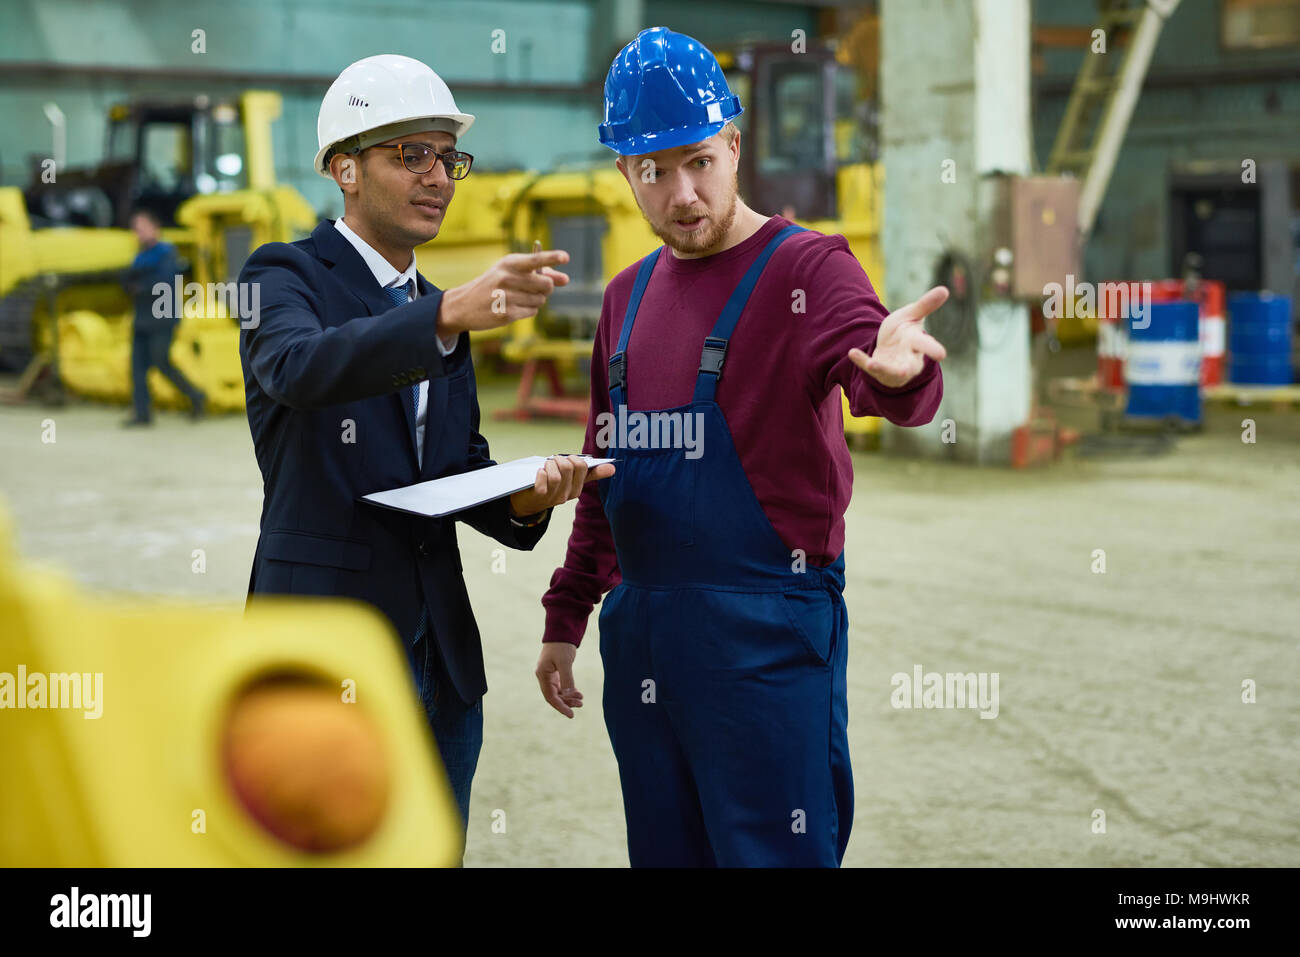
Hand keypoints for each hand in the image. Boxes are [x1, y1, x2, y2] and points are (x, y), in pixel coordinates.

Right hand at [437, 250, 570, 335]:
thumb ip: (540, 273)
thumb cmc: (493, 285)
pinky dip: (528, 310)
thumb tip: (565, 279)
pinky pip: (532, 312)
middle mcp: (507, 278)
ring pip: (541, 300)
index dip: (552, 257)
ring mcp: (506, 297)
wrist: (464, 305)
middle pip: (546, 284)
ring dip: (535, 300)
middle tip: (536, 288)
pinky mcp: (506, 314)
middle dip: (547, 288)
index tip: (566, 257)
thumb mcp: (511, 273)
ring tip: (517, 298)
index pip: (535, 259)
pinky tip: (513, 308)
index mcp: (509, 263)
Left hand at [508, 454, 614, 517]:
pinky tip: (539, 473)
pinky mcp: (540, 496)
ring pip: (556, 474)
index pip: (583, 467)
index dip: (574, 459)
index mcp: (578, 488)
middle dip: (560, 459)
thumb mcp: (571, 479)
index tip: (568, 460)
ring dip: (549, 465)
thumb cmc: (552, 484)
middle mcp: (568, 494)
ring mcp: (554, 497)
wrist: (529, 502)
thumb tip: (613, 468)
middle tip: (554, 461)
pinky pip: (544, 479)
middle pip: (569, 467)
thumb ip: (591, 473)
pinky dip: (540, 472)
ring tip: (546, 467)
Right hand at [536, 641, 582, 717]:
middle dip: (567, 702)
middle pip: (554, 696)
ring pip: (558, 692)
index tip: (571, 715)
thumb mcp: (565, 662)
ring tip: (581, 699)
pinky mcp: (555, 672)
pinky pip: (561, 686)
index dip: (560, 707)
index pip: (550, 696)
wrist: (562, 631)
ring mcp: (549, 674)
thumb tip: (568, 696)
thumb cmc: (561, 645)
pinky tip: (578, 693)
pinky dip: (569, 690)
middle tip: (580, 704)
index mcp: (542, 674)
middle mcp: (544, 676)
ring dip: (569, 697)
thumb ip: (566, 679)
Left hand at [848, 286, 949, 387]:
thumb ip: (926, 305)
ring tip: (873, 364)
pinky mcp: (878, 371)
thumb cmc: (905, 331)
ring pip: (889, 372)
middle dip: (906, 369)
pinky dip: (861, 360)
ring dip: (881, 369)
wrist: (889, 346)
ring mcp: (893, 368)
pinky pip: (869, 367)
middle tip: (904, 371)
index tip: (941, 355)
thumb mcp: (912, 315)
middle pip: (910, 366)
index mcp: (917, 343)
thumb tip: (945, 289)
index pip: (925, 346)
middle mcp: (907, 359)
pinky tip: (852, 352)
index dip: (933, 349)